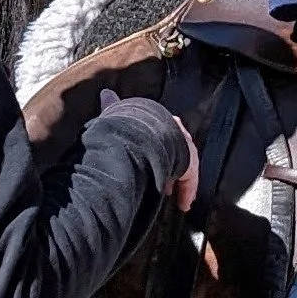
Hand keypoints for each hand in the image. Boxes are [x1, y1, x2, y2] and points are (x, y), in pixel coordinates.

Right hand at [101, 89, 200, 209]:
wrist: (140, 134)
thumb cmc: (126, 124)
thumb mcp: (117, 115)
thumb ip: (112, 108)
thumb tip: (106, 94)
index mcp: (159, 117)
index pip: (161, 133)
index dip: (155, 148)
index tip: (149, 161)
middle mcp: (175, 129)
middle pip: (175, 151)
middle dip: (168, 166)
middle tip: (161, 183)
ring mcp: (185, 146)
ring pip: (183, 165)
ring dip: (176, 179)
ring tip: (168, 194)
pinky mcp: (190, 162)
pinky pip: (190, 178)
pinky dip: (186, 191)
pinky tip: (183, 203)